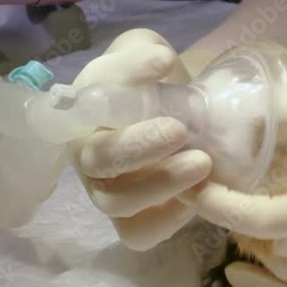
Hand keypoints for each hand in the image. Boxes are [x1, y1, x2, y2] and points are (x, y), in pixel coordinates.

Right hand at [69, 29, 212, 250]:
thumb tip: (158, 60)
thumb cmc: (156, 89)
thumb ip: (144, 53)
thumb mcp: (147, 57)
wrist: (184, 125)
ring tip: (202, 164)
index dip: (119, 84)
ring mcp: (106, 193)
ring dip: (158, 184)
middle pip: (98, 160)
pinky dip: (164, 221)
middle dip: (138, 146)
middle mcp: (87, 157)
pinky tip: (196, 200)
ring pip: (116, 201)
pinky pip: (137, 233)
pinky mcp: (130, 223)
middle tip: (180, 130)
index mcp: (83, 113)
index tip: (163, 64)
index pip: (84, 102)